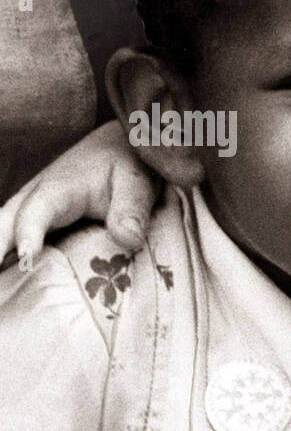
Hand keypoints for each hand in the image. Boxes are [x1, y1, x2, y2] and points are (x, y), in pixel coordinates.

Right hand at [0, 121, 156, 263]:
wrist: (117, 147)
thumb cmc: (127, 165)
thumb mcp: (137, 183)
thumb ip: (131, 211)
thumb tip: (127, 240)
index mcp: (60, 188)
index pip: (38, 210)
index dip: (29, 232)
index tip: (26, 256)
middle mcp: (35, 198)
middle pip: (4, 223)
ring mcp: (30, 210)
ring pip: (1, 230)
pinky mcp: (35, 221)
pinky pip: (10, 238)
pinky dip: (3, 255)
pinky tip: (5, 283)